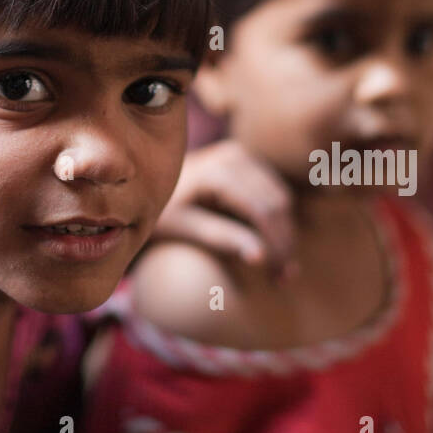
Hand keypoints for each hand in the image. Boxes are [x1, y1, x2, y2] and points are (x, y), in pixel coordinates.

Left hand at [151, 139, 298, 277]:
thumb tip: (261, 257)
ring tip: (280, 270)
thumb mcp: (186, 227)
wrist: (146, 182)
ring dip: (285, 233)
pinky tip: (273, 248)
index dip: (277, 246)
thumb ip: (222, 238)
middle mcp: (234, 156)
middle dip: (284, 243)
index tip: (279, 278)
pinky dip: (278, 219)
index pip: (263, 211)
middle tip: (284, 279)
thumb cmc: (162, 210)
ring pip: (281, 197)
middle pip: (277, 203)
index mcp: (217, 172)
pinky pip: (273, 190)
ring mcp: (241, 154)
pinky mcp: (245, 159)